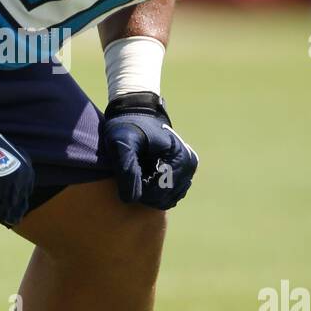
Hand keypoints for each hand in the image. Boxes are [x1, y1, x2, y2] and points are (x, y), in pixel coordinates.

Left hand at [102, 92, 197, 209]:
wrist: (136, 112)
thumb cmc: (127, 126)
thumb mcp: (121, 143)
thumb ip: (126, 169)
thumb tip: (132, 198)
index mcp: (179, 157)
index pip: (160, 193)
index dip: (139, 191)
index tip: (127, 177)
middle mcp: (189, 165)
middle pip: (165, 198)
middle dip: (145, 192)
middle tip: (131, 174)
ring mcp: (188, 170)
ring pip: (167, 199)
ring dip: (149, 192)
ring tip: (137, 173)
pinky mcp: (182, 172)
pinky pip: (169, 195)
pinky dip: (155, 191)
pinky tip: (144, 176)